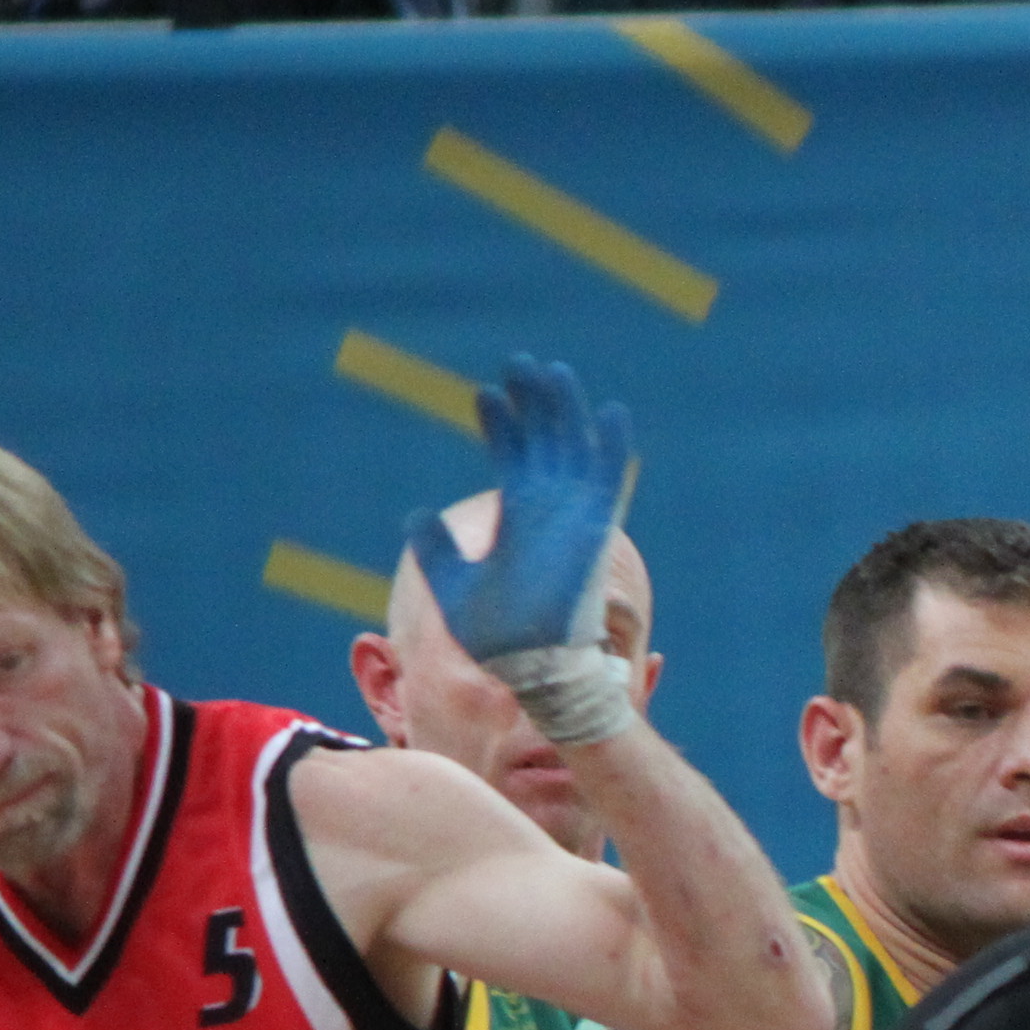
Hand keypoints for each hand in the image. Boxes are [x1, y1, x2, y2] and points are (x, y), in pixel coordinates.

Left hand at [402, 357, 640, 747]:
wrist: (529, 665)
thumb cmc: (494, 636)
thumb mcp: (453, 587)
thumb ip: (437, 551)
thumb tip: (416, 517)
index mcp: (518, 519)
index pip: (512, 457)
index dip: (500, 425)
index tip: (486, 394)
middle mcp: (548, 511)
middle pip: (545, 443)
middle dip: (534, 403)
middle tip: (519, 363)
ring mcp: (572, 518)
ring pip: (573, 451)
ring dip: (565, 413)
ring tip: (550, 371)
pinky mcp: (594, 530)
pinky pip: (608, 484)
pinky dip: (613, 451)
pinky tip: (612, 414)